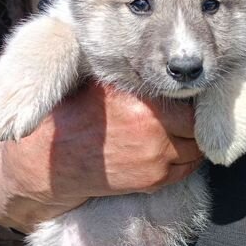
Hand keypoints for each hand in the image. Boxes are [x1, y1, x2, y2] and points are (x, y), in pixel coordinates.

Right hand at [0, 83, 202, 231]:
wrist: (49, 163)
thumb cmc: (74, 115)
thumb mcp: (99, 83)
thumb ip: (134, 74)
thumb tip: (170, 64)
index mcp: (137, 98)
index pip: (185, 93)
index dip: (186, 94)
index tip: (183, 91)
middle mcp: (150, 127)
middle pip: (196, 120)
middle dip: (192, 116)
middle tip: (184, 111)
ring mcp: (155, 157)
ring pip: (197, 146)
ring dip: (192, 139)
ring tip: (176, 130)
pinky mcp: (154, 180)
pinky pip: (188, 168)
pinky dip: (184, 158)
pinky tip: (169, 148)